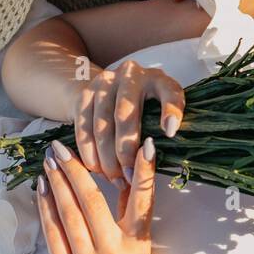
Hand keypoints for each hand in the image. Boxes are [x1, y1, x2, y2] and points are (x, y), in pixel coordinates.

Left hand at [37, 138, 155, 253]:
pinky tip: (43, 189)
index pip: (143, 202)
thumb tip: (128, 177)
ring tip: (49, 161)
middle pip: (91, 201)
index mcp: (138, 246)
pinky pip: (53, 233)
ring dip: (57, 183)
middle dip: (75, 169)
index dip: (146, 172)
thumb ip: (133, 218)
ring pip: (68, 214)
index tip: (146, 144)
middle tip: (61, 147)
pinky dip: (47, 207)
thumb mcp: (141, 253)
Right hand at [72, 58, 183, 184]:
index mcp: (158, 79)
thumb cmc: (147, 106)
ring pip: (100, 124)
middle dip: (125, 149)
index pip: (169, 93)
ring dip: (106, 156)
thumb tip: (165, 141)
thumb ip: (170, 122)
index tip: (171, 132)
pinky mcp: (84, 94)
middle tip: (130, 176)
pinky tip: (96, 169)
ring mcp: (104, 83)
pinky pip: (82, 127)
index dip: (171, 111)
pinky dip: (88, 151)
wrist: (111, 89)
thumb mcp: (163, 110)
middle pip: (125, 115)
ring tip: (114, 178)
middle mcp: (130, 75)